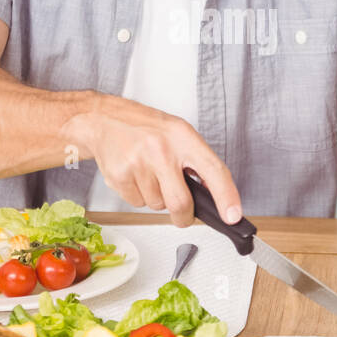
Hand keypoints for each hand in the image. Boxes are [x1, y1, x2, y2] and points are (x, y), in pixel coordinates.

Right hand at [68, 94, 241, 228]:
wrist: (103, 119)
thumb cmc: (145, 128)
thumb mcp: (178, 133)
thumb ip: (196, 161)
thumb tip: (213, 196)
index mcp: (182, 136)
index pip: (213, 170)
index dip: (226, 196)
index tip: (233, 216)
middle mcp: (161, 149)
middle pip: (181, 202)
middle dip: (184, 215)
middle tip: (183, 213)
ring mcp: (138, 163)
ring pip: (157, 206)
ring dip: (157, 199)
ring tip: (149, 175)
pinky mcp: (119, 176)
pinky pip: (137, 204)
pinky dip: (139, 196)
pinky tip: (134, 176)